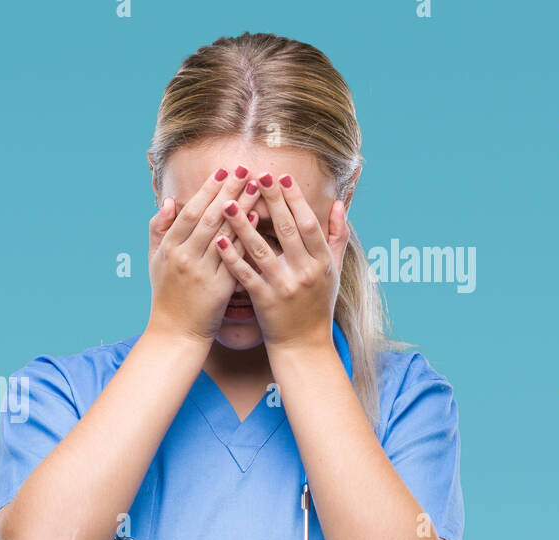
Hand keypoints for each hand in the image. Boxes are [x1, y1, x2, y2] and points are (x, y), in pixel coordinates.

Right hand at [146, 165, 261, 343]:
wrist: (175, 333)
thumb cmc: (167, 295)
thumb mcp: (154, 261)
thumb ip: (159, 229)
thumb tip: (171, 201)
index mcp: (169, 249)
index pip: (190, 212)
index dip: (207, 190)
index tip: (223, 171)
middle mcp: (184, 258)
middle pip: (209, 217)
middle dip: (228, 191)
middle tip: (245, 169)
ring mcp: (202, 273)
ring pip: (224, 233)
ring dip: (241, 207)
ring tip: (256, 187)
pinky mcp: (218, 288)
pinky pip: (235, 257)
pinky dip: (245, 236)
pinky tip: (256, 219)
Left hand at [214, 172, 350, 351]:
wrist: (304, 345)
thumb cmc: (317, 304)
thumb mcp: (333, 270)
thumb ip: (337, 236)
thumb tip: (338, 203)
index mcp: (322, 262)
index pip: (308, 224)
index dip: (295, 199)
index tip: (281, 177)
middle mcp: (305, 272)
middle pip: (287, 230)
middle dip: (271, 201)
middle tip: (256, 176)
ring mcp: (284, 287)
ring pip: (262, 250)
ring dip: (244, 225)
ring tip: (228, 203)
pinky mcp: (264, 301)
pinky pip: (245, 275)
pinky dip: (233, 258)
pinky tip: (219, 240)